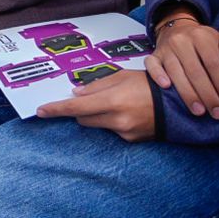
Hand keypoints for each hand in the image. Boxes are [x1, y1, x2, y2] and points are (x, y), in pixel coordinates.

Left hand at [36, 70, 154, 141]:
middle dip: (81, 109)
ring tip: (117, 104)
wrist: (177, 105)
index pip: (76, 107)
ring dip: (97, 116)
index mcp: (112, 101)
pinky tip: (128, 113)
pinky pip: (112, 131)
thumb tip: (76, 93)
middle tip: (93, 99)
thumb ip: (97, 85)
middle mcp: (116, 120)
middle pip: (82, 119)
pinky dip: (113, 123)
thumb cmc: (149, 85)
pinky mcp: (130, 141)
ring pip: (96, 125)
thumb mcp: (122, 77)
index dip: (56, 109)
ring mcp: (124, 133)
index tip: (41, 111)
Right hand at [145, 18, 218, 119]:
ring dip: (187, 93)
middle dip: (208, 94)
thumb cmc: (201, 39)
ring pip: (176, 72)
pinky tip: (166, 88)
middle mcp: (182, 42)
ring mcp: (166, 49)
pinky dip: (157, 76)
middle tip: (218, 113)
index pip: (214, 63)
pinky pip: (152, 65)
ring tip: (199, 111)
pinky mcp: (154, 55)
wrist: (175, 26)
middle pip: (196, 71)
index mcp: (202, 37)